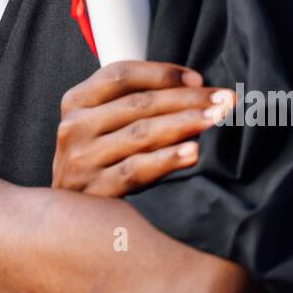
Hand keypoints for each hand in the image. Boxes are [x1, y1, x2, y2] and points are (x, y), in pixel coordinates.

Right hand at [52, 60, 233, 196]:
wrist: (67, 219)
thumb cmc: (98, 159)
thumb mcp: (101, 124)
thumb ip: (132, 103)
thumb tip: (194, 88)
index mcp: (76, 101)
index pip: (121, 75)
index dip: (163, 73)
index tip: (200, 80)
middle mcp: (74, 127)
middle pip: (138, 103)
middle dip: (188, 99)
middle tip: (225, 99)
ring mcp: (82, 159)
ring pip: (141, 133)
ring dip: (185, 123)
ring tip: (217, 118)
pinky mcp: (95, 191)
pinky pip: (136, 170)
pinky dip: (167, 160)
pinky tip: (194, 153)